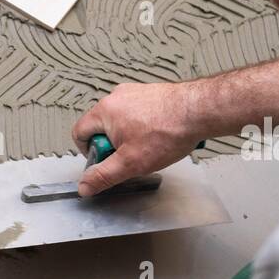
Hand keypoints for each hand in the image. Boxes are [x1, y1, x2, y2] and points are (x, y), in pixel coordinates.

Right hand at [72, 81, 204, 196]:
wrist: (200, 111)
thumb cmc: (168, 131)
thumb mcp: (129, 163)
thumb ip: (103, 176)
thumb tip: (85, 186)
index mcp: (104, 111)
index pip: (79, 133)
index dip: (88, 153)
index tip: (105, 162)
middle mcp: (116, 97)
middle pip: (100, 128)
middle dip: (112, 146)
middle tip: (130, 156)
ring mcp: (134, 92)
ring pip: (119, 122)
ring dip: (128, 137)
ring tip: (148, 145)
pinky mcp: (149, 92)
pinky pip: (136, 114)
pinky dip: (142, 127)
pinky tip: (158, 136)